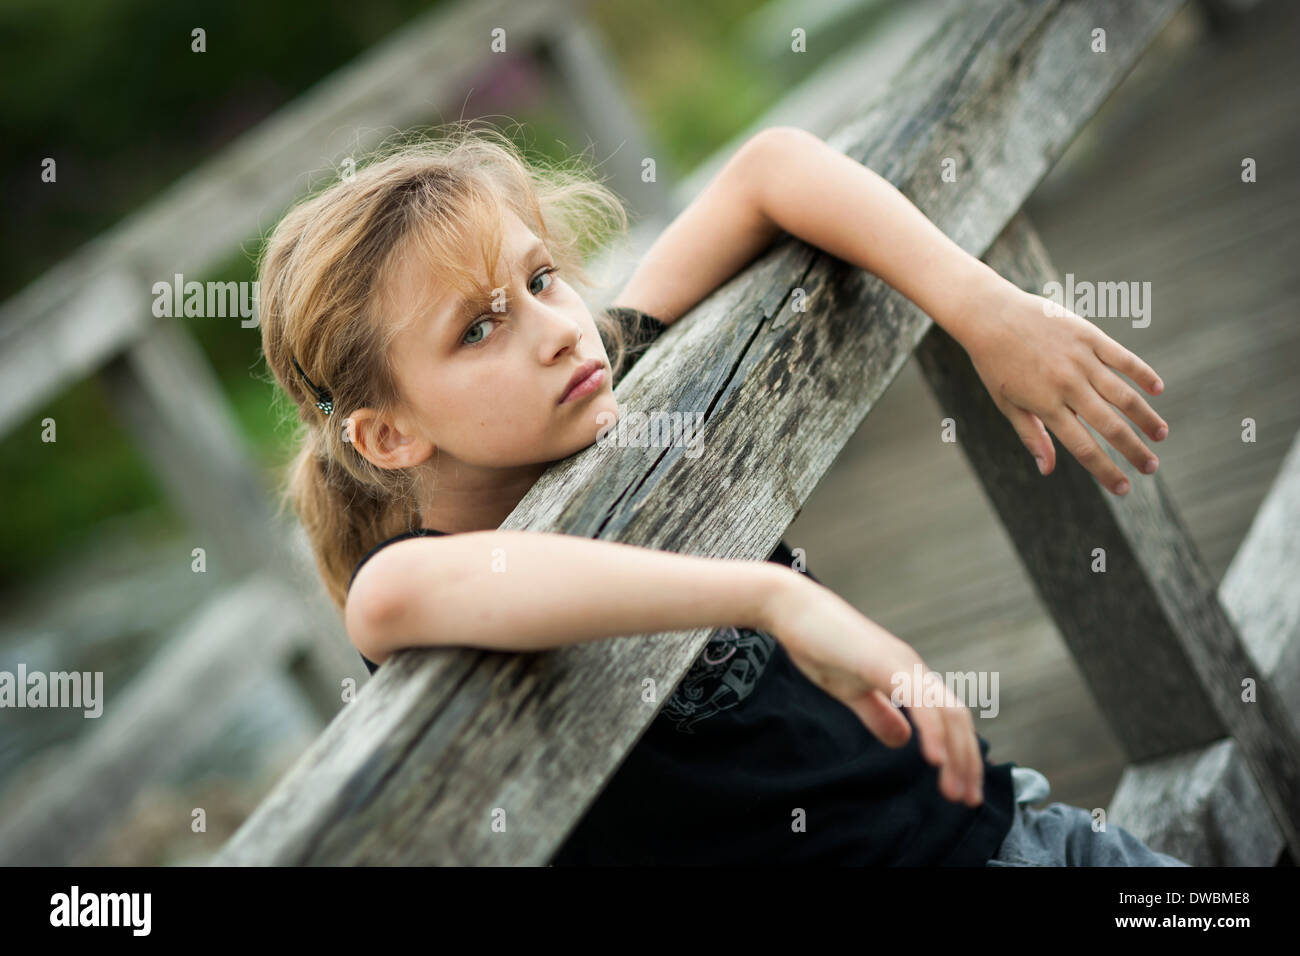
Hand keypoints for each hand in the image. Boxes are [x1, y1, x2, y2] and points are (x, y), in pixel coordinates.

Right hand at [760, 572, 983, 806]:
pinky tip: (935, 759)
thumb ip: (877, 714)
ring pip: (946, 713)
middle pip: (957, 718)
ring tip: (955, 790)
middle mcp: (913, 668)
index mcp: (908, 675)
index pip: (948, 717)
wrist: (791, 609)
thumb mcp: (850, 691)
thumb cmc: (817, 645)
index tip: (961, 787)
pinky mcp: (885, 663)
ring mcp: (902, 664)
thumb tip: (902, 741)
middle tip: (968, 799)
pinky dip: (932, 732)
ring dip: (956, 754)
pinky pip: (918, 701)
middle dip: (967, 761)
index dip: (960, 752)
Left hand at [959, 284, 1167, 495]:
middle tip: (1151, 467)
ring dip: (1145, 417)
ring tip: (1161, 435)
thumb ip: (1032, 436)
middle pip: (1109, 426)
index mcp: (1046, 405)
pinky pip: (1123, 358)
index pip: (1083, 447)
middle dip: (1133, 451)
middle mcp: (1067, 384)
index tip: (1123, 488)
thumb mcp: (1006, 404)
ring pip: (1123, 394)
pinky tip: (1158, 390)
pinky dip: (1143, 374)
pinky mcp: (1089, 336)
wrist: (990, 315)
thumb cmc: (995, 364)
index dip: (1105, 471)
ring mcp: (1080, 359)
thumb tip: (1047, 470)